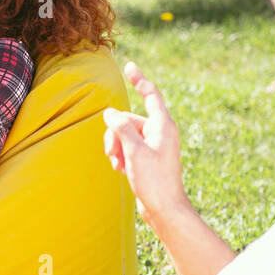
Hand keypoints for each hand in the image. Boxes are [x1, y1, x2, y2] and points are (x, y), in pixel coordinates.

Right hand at [103, 61, 188, 221]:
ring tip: (117, 165)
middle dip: (116, 135)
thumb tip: (110, 113)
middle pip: (129, 120)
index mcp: (163, 125)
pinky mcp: (148, 158)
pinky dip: (121, 155)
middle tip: (113, 154)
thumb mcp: (134, 151)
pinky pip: (129, 147)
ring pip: (126, 135)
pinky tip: (120, 169)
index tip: (129, 66)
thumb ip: (121, 128)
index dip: (140, 80)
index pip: (150, 95)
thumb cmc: (154, 180)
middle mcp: (160, 132)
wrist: (164, 208)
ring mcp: (154, 145)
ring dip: (116, 147)